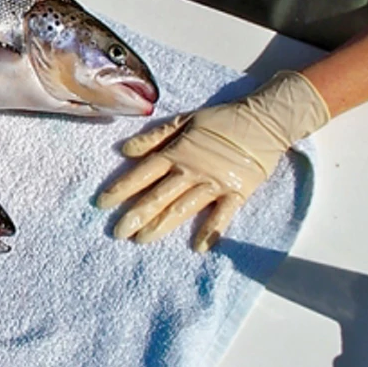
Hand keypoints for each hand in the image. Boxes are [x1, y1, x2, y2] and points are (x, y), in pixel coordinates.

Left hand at [97, 71, 329, 251]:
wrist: (265, 120)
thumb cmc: (222, 119)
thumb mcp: (185, 120)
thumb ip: (155, 136)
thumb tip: (125, 151)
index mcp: (177, 152)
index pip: (143, 173)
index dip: (121, 188)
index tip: (102, 204)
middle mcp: (192, 170)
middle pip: (158, 195)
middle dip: (136, 214)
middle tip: (117, 232)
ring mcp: (214, 183)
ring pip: (183, 207)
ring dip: (162, 225)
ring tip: (142, 240)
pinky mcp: (238, 192)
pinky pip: (223, 215)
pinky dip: (211, 231)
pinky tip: (198, 247)